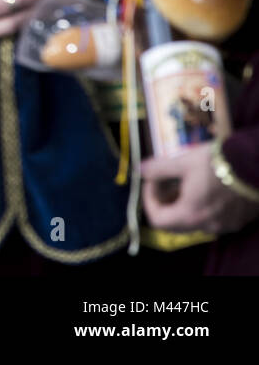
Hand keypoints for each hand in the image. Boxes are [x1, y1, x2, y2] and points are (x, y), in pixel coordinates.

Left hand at [141, 145, 258, 234]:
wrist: (255, 165)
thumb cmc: (217, 163)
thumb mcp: (182, 162)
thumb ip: (158, 168)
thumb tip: (140, 169)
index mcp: (190, 214)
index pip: (157, 220)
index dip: (149, 200)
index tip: (152, 182)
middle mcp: (208, 226)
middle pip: (175, 223)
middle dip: (165, 203)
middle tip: (164, 183)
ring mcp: (225, 225)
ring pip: (194, 221)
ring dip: (183, 206)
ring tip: (184, 183)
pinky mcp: (238, 220)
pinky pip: (212, 219)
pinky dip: (201, 207)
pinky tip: (204, 189)